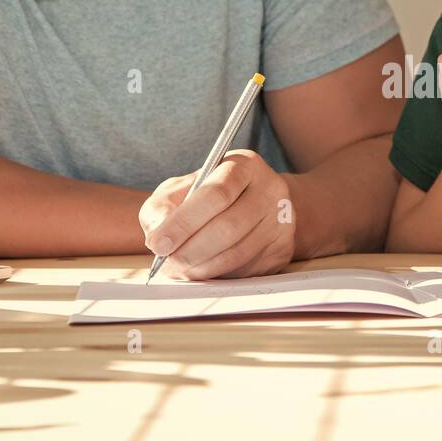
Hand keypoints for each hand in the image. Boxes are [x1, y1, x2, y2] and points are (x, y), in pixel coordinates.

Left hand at [139, 149, 295, 279]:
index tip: (159, 243)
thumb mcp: (182, 188)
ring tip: (181, 268)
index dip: (184, 222)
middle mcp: (270, 190)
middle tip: (168, 263)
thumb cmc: (210, 195)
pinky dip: (219, 275)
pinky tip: (204, 269)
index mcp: (244, 165)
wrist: (256, 204)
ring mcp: (282, 221)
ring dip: (202, 268)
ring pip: (238, 254)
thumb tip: (157, 236)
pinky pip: (247, 270)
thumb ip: (161, 207)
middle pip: (229, 227)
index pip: (216, 194)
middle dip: (190, 251)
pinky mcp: (283, 249)